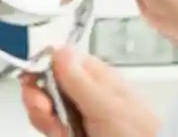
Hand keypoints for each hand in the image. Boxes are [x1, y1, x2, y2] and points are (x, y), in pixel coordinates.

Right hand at [21, 48, 159, 136]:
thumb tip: (57, 49)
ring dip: (47, 123)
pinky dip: (54, 133)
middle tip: (50, 117)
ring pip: (45, 111)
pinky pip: (53, 128)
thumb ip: (79, 80)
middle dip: (40, 104)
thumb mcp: (105, 106)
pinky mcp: (77, 130)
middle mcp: (85, 92)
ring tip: (63, 133)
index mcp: (93, 75)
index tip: (39, 92)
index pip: (54, 61)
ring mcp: (80, 113)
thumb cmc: (138, 134)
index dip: (40, 74)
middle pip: (44, 87)